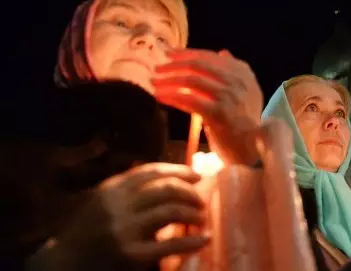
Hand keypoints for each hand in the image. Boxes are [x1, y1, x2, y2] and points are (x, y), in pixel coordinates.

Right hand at [50, 163, 207, 269]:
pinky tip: (205, 238)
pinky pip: (171, 244)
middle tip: (201, 201)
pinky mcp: (131, 255)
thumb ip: (129, 189)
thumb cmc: (89, 231)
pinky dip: (193, 240)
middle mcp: (118, 206)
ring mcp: (124, 231)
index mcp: (112, 190)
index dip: (179, 171)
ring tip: (200, 218)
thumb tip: (172, 176)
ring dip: (193, 213)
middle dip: (190, 192)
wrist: (64, 263)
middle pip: (166, 189)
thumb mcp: (104, 202)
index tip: (196, 176)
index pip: (151, 172)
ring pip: (171, 211)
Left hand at [153, 49, 263, 164]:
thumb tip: (223, 52)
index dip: (187, 53)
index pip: (210, 56)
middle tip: (157, 68)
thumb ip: (236, 72)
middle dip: (174, 65)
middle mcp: (237, 81)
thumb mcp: (247, 92)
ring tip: (154, 83)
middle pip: (198, 65)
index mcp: (243, 73)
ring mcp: (228, 96)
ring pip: (191, 81)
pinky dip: (172, 96)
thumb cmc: (245, 122)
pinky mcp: (218, 112)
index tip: (169, 53)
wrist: (252, 148)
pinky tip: (160, 96)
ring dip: (169, 80)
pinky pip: (189, 99)